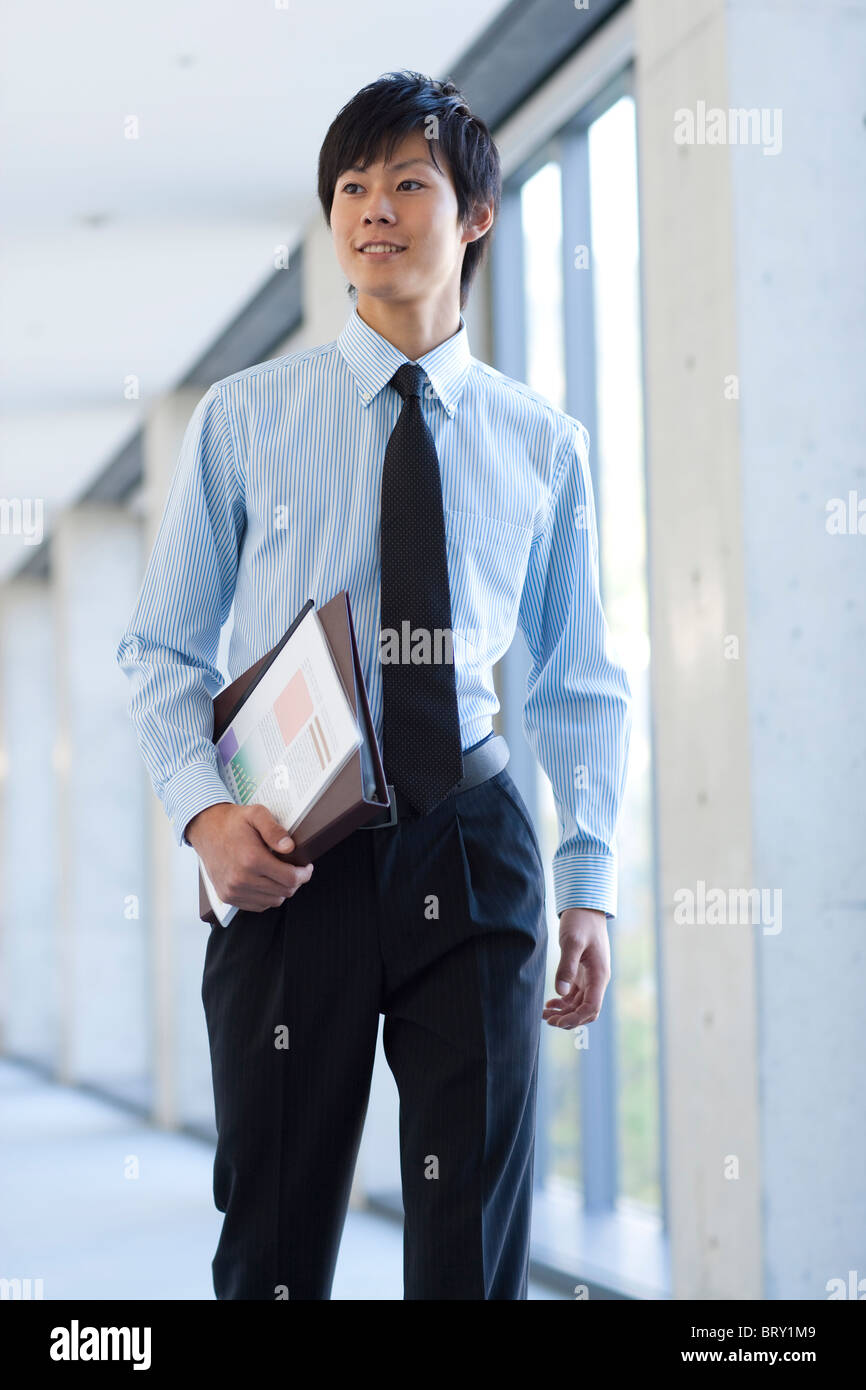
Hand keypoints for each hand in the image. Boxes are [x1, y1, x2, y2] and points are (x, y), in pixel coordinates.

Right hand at [184, 802, 313, 912]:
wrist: (205, 830)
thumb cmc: (233, 822)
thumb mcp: (256, 814)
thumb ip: (274, 829)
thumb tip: (289, 847)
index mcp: (251, 859)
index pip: (290, 878)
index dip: (304, 874)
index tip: (306, 867)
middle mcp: (241, 879)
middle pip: (284, 892)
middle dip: (295, 882)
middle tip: (296, 870)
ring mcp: (233, 891)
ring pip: (273, 901)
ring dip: (281, 890)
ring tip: (280, 874)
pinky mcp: (228, 897)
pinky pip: (258, 906)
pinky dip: (267, 897)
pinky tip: (266, 881)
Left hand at [542, 907, 609, 1028]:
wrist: (585, 907)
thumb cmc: (581, 922)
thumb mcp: (572, 942)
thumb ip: (566, 966)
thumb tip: (561, 992)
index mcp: (599, 976)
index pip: (591, 1008)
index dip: (575, 1019)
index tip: (556, 1021)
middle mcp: (597, 980)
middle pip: (586, 1011)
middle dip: (568, 1019)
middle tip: (547, 1020)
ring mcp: (590, 977)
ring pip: (579, 1005)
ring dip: (564, 1013)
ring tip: (544, 1014)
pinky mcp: (582, 973)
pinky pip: (575, 995)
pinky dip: (563, 1002)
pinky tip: (550, 1003)